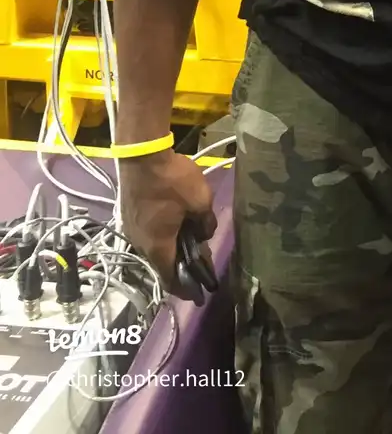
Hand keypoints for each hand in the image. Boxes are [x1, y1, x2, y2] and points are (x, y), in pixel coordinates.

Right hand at [119, 151, 216, 295]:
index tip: (198, 294)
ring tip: (189, 240)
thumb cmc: (172, 181)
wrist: (142, 155)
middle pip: (161, 263)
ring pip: (154, 247)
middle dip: (181, 265)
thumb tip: (205, 234)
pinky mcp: (128, 215)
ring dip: (170, 247)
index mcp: (157, 246)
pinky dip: (161, 235)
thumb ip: (206, 223)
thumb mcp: (200, 201)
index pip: (169, 278)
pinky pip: (147, 233)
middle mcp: (139, 244)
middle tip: (199, 260)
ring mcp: (130, 230)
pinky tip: (173, 223)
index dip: (185, 288)